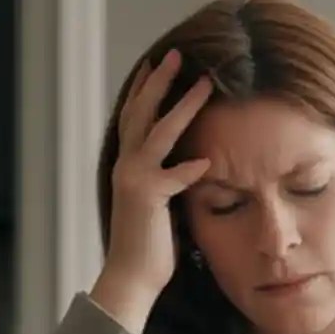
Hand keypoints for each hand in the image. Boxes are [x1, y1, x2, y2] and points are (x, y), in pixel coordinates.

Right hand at [92, 48, 213, 331]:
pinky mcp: (148, 200)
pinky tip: (207, 161)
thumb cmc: (150, 245)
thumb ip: (168, 179)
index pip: (135, 118)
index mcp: (129, 167)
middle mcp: (127, 167)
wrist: (131, 278)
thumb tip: (191, 162)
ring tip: (203, 85)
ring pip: (158, 134)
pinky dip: (189, 169)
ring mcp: (135, 181)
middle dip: (158, 82)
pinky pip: (172, 178)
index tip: (156, 65)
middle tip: (174, 55)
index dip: (144, 90)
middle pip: (141, 113)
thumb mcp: (160, 203)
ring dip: (182, 107)